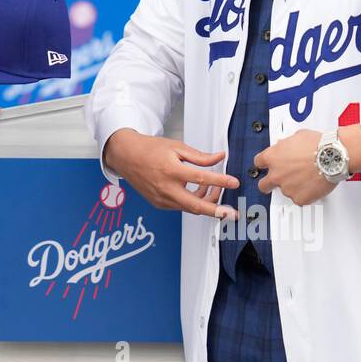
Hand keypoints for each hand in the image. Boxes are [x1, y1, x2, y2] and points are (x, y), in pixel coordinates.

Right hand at [102, 129, 237, 217]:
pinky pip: (181, 206)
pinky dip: (193, 200)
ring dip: (206, 201)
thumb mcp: (176, 147)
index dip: (221, 181)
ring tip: (212, 186)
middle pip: (196, 206)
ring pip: (190, 207)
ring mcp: (162, 199)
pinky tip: (197, 189)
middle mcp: (166, 188)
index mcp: (171, 170)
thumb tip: (219, 157)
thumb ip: (200, 156)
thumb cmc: (149, 149)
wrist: (126, 156)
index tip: (234, 182)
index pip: (201, 178)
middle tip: (232, 213)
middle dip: (217, 211)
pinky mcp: (159, 204)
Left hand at [255, 130, 336, 205]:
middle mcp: (276, 174)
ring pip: (285, 191)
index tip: (268, 166)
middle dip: (268, 184)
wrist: (333, 157)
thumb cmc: (318, 145)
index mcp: (272, 157)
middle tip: (278, 181)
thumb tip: (285, 146)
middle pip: (263, 185)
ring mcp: (287, 188)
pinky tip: (312, 185)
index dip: (264, 164)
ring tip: (306, 178)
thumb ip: (286, 145)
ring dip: (293, 186)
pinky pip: (299, 199)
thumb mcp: (296, 137)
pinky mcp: (299, 198)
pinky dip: (305, 194)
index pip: (258, 163)